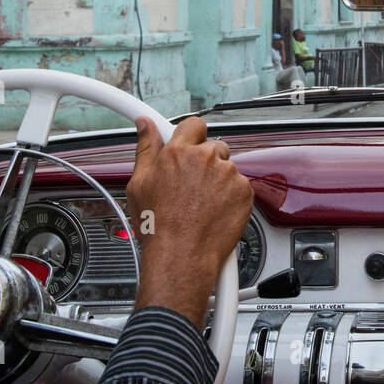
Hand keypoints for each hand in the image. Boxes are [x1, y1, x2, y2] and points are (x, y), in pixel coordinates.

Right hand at [126, 117, 253, 327]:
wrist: (181, 257)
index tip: (188, 145)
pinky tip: (214, 211)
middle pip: (212, 147)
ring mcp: (228, 174)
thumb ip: (146, 148)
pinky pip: (240, 186)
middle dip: (204, 161)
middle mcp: (205, 159)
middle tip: (191, 186)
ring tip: (201, 204)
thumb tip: (145, 125)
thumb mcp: (139, 184)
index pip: (193, 125)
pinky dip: (231, 196)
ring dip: (217, 180)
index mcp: (178, 153)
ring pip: (226, 168)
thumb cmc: (158, 227)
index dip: (190, 136)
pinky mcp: (245, 191)